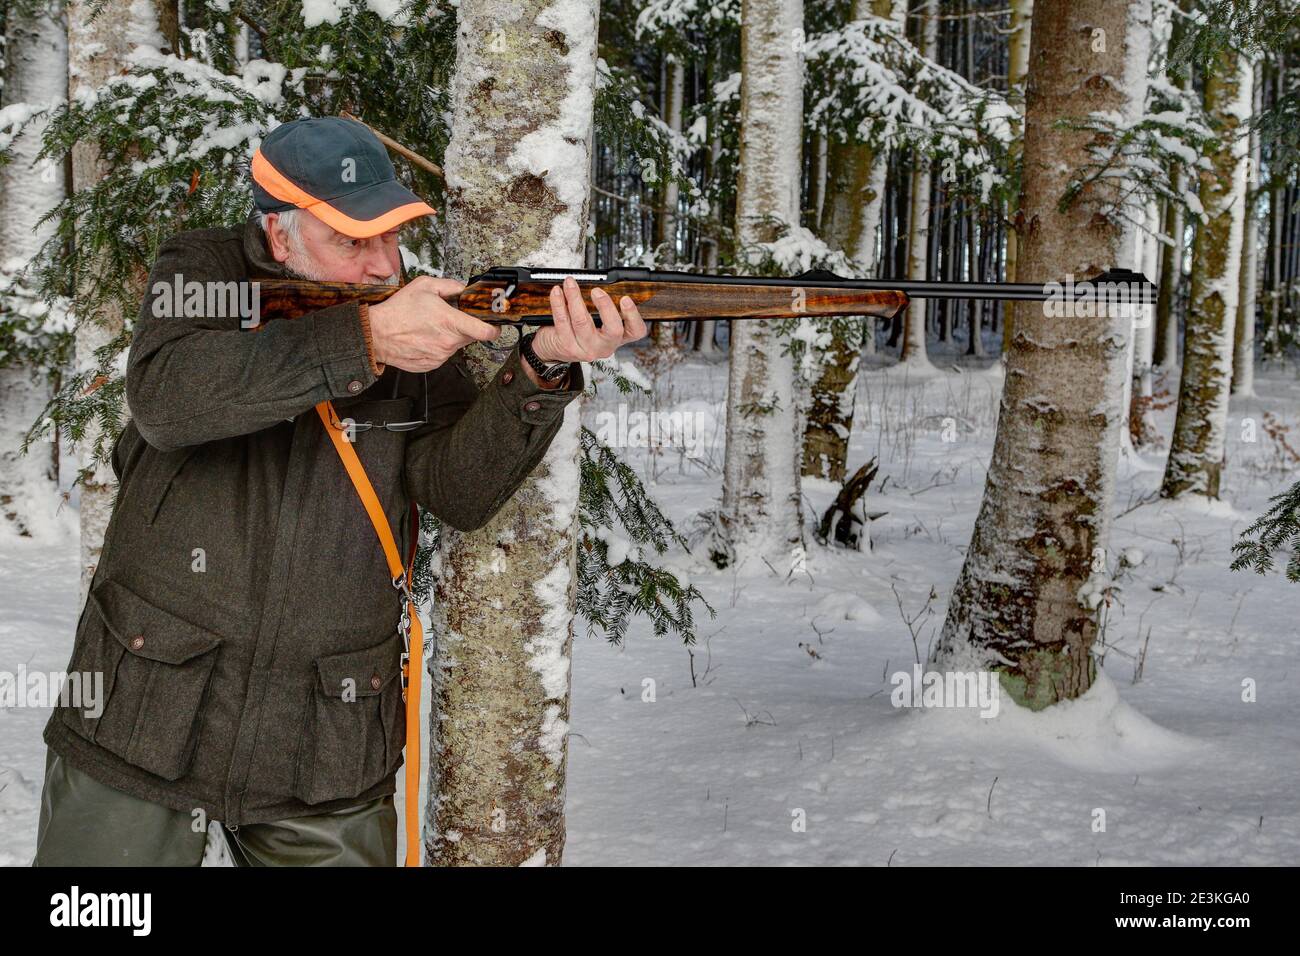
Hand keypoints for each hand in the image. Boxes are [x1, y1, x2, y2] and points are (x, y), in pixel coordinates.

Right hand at [367, 276, 500, 372]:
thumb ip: (450, 286)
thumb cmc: (397, 311)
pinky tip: (423, 338)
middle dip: (464, 327)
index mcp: (451, 322)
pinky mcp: (432, 364)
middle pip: (470, 337)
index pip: (486, 332)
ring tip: (429, 327)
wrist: (377, 334)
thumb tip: (463, 289)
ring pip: (455, 345)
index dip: (494, 329)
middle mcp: (449, 342)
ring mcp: (441, 356)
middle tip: (448, 318)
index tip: (494, 326)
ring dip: (449, 337)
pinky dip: (437, 346)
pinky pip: (442, 354)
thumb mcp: (424, 286)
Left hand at [531, 276, 648, 364]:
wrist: (553, 348)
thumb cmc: (577, 331)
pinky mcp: (568, 347)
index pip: (635, 331)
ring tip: (570, 284)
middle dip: (606, 306)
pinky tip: (557, 293)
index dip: (633, 316)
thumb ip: (602, 307)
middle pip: (614, 330)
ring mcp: (587, 349)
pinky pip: (563, 321)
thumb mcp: (596, 321)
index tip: (625, 299)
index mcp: (617, 338)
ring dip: (575, 297)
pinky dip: (558, 303)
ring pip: (582, 322)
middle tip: (596, 291)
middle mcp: (605, 346)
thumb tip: (600, 283)